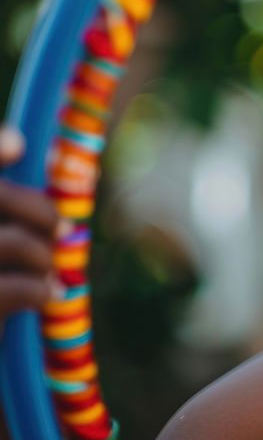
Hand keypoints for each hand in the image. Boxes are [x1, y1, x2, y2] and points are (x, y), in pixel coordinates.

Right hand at [0, 126, 65, 319]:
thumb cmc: (2, 290)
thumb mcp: (9, 249)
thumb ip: (21, 215)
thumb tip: (77, 170)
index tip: (20, 145)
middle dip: (36, 207)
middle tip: (64, 229)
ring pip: (4, 240)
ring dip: (40, 253)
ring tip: (49, 270)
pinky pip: (9, 288)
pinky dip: (40, 289)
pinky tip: (51, 294)